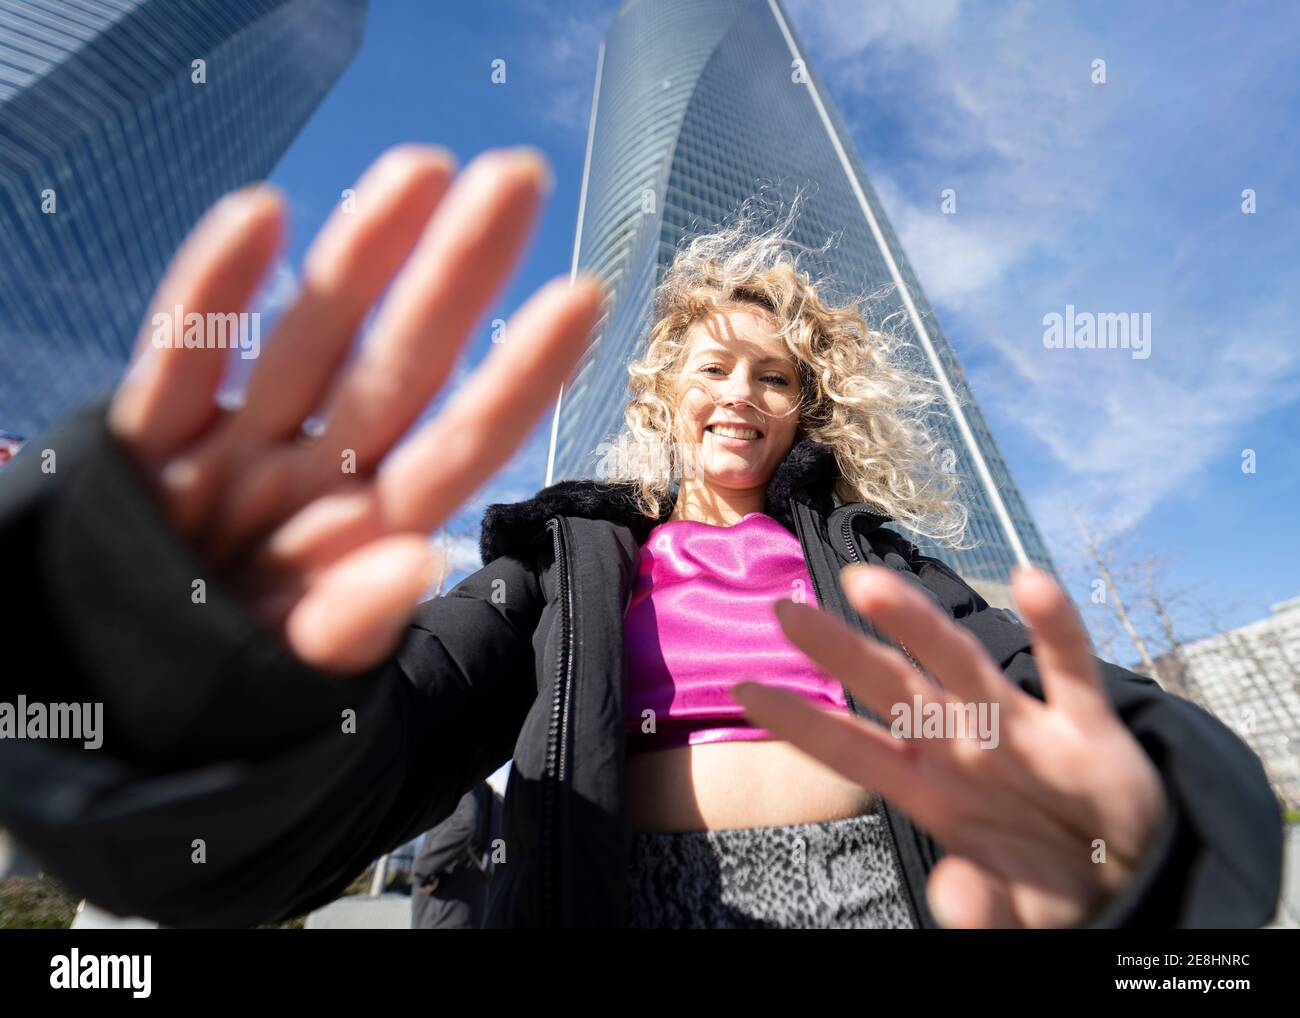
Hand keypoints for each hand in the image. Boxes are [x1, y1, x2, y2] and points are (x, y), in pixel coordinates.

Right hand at [108, 144, 602, 672]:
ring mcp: (237, 451)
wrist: (105, 702)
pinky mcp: (150, 443)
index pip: (462, 446)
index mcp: (369, 533)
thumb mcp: (288, 674)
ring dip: (360, 254)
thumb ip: (345, 627)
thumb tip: (412, 563)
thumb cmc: (217, 698)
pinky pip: (180, 361)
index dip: (519, 375)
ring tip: (421, 168)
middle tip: (519, 178)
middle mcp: (317, 477)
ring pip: (307, 339)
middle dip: (457, 276)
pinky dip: (210, 296)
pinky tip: (259, 217)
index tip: (582, 296)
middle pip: (400, 366)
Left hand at [731, 563, 1169, 927]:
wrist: (1137, 880)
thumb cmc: (1051, 887)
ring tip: (866, 583)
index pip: (852, 749)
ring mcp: (1023, 731)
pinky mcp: (1089, 729)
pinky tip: (1030, 581)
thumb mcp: (1016, 912)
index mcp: (932, 792)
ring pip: (961, 665)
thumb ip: (982, 908)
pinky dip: (1055, 627)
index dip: (801, 722)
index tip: (743, 690)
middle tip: (783, 612)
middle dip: (841, 652)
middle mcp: (966, 748)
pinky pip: (1071, 670)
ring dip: (917, 624)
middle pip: (892, 689)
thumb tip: (955, 894)